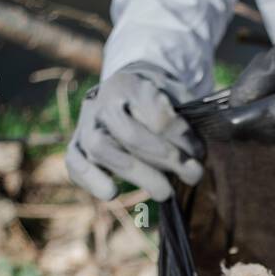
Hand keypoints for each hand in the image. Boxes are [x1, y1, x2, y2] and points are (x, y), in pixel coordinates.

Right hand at [65, 63, 203, 201]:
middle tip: (192, 175)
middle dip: (166, 159)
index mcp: (131, 83)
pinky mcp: (77, 144)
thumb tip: (199, 153)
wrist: (126, 89)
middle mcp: (103, 101)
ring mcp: (86, 123)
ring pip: (102, 149)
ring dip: (136, 174)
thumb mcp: (178, 96)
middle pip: (130, 134)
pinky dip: (90, 180)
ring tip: (165, 192)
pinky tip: (112, 192)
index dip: (181, 136)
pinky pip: (75, 163)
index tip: (199, 151)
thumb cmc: (159, 98)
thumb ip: (187, 118)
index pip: (156, 113)